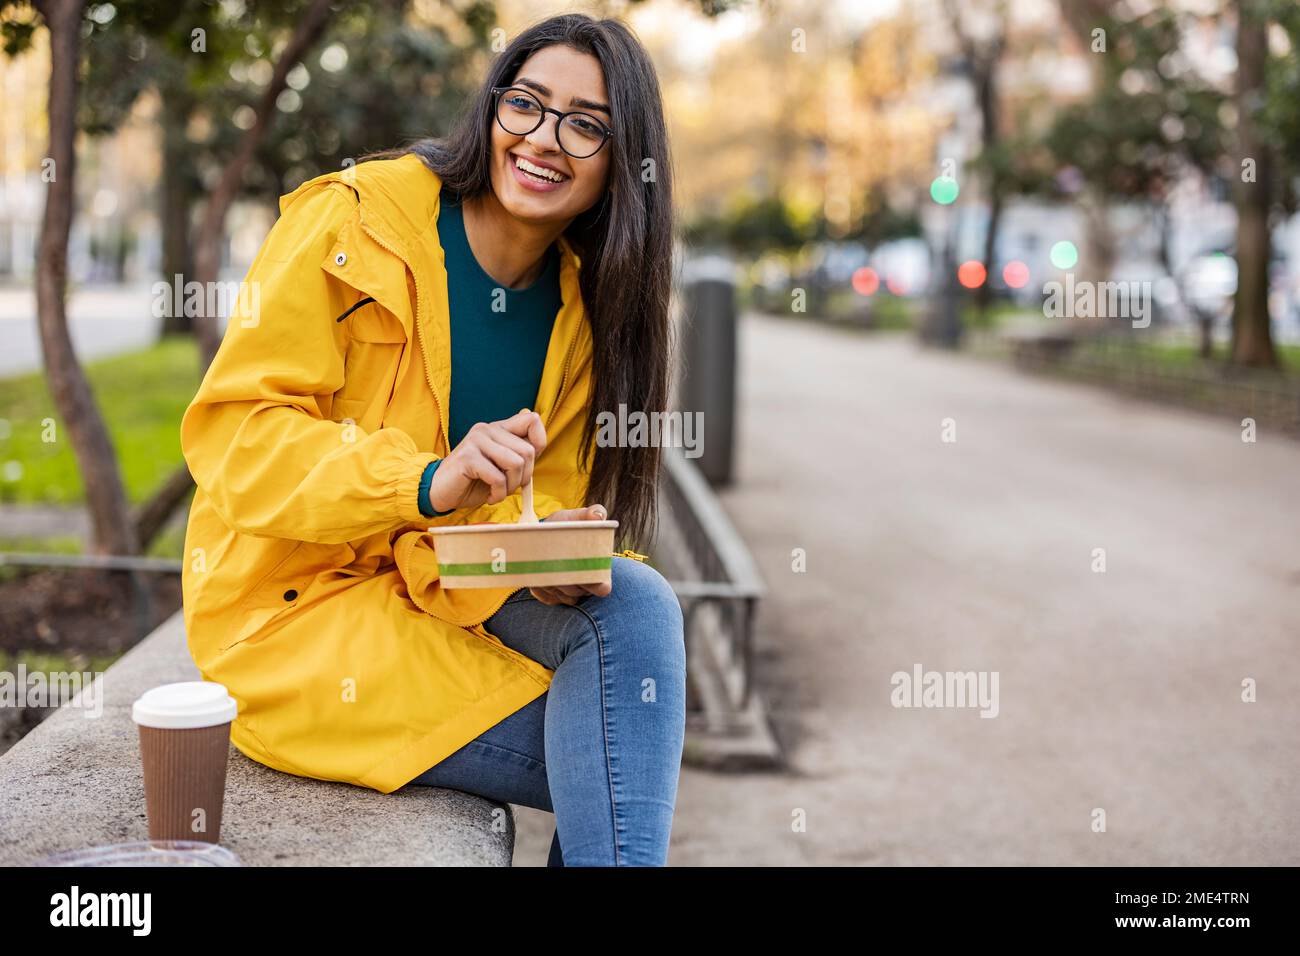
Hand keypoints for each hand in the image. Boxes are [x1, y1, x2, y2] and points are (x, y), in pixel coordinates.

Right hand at [427, 408, 546, 512]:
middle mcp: (487, 429)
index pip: (532, 420)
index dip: (539, 442)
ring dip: (511, 487)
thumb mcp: (502, 466)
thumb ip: (518, 453)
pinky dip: (499, 494)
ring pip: (516, 463)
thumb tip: (536, 440)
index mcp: (498, 428)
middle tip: (508, 487)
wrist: (440, 492)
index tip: (527, 465)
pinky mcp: (468, 457)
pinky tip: (490, 497)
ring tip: (499, 492)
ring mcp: (477, 440)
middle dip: (524, 477)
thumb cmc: (474, 481)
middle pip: (528, 450)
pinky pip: (498, 477)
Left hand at [529, 503, 611, 605]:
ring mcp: (562, 590)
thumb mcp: (578, 516)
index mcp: (594, 569)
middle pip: (577, 592)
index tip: (597, 582)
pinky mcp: (545, 593)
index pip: (602, 587)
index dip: (600, 586)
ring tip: (546, 566)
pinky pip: (543, 596)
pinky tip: (537, 573)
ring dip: (554, 584)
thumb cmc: (566, 524)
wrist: (542, 530)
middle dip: (570, 583)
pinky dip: (540, 587)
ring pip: (560, 595)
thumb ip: (593, 513)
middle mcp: (580, 584)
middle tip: (562, 568)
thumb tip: (598, 516)